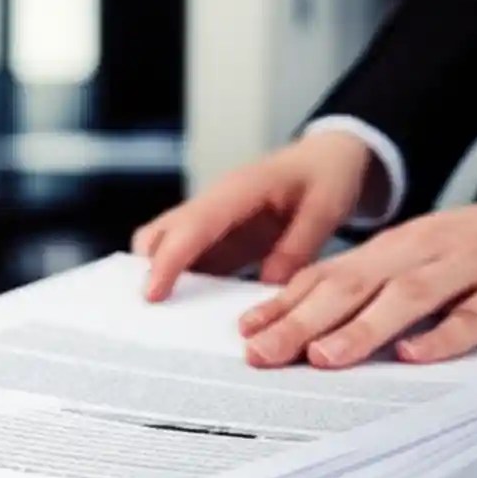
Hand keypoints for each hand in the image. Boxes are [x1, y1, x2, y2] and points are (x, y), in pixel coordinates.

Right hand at [132, 131, 375, 301]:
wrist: (326, 157)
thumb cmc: (327, 175)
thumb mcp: (327, 208)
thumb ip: (299, 246)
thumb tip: (268, 284)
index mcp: (239, 191)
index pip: (192, 226)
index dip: (169, 260)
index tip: (152, 294)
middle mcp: (214, 203)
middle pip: (160, 234)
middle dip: (149, 270)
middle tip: (156, 314)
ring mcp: (212, 221)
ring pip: (165, 247)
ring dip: (162, 280)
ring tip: (171, 320)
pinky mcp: (217, 238)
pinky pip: (189, 262)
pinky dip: (184, 285)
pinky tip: (195, 313)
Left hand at [238, 175, 476, 368]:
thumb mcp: (418, 256)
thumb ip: (371, 285)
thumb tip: (308, 322)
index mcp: (393, 247)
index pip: (327, 275)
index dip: (284, 304)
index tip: (245, 334)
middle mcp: (421, 251)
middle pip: (353, 285)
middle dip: (302, 321)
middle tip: (263, 354)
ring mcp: (468, 266)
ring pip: (407, 296)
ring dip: (363, 328)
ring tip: (324, 357)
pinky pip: (476, 314)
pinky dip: (445, 335)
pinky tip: (417, 356)